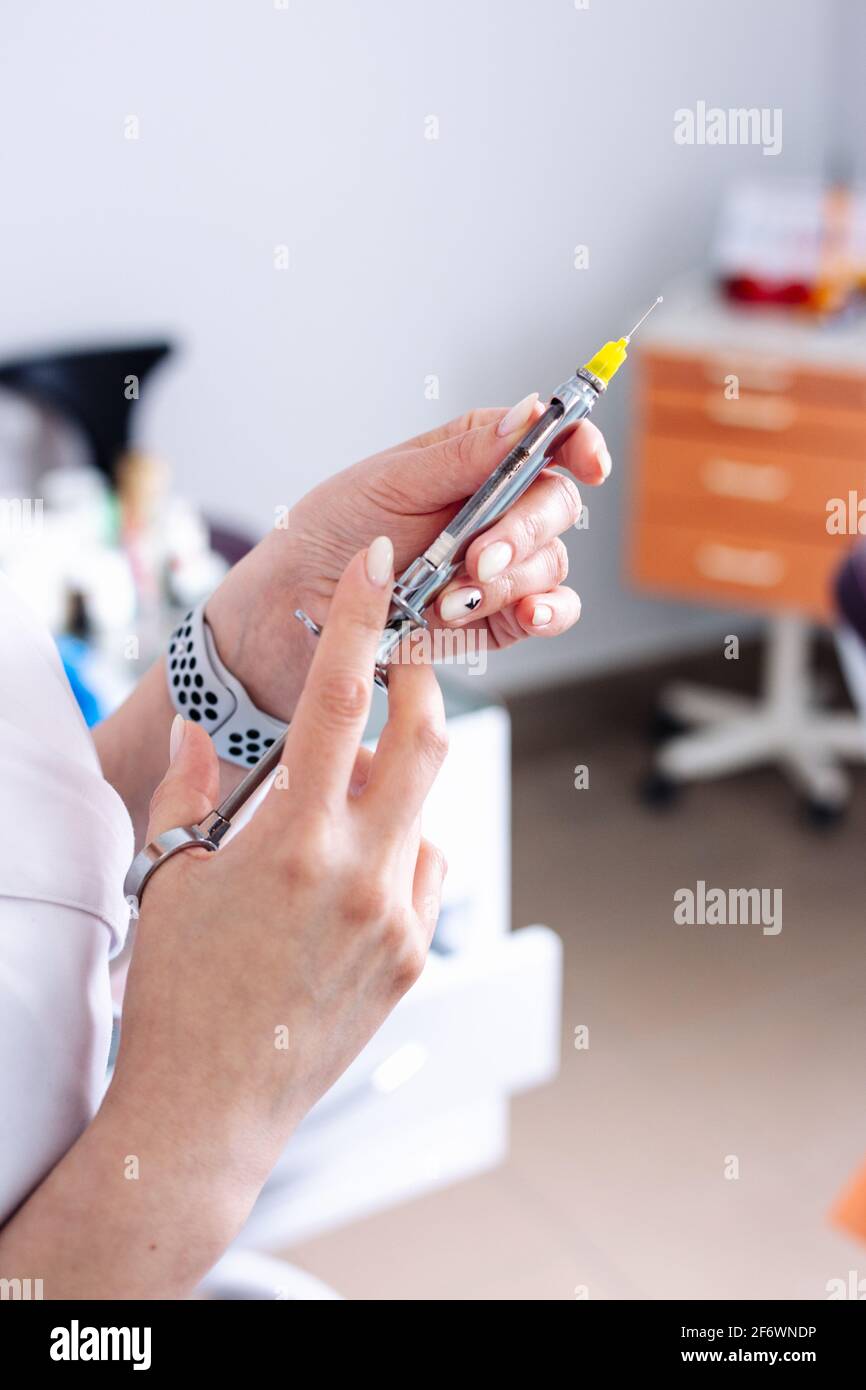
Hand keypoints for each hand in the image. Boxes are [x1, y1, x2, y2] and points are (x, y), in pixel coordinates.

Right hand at [109, 538, 447, 1171]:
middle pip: (428, 742)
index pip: (338, 702)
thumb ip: (191, 791)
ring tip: (335, 802)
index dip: (361, 620)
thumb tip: (208, 729)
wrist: (206, 1112)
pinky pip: (426, 872)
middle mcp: (361, 876)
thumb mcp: (168, 877)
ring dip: (395, 783)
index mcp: (292, 843)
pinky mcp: (414, 957)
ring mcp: (398, 921)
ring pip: (426, 811)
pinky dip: (400, 847)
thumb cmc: (175, 994)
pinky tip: (352, 869)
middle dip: (422, 684)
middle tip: (400, 660)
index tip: (382, 567)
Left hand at [206, 396, 609, 721]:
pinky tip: (525, 614)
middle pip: (556, 505)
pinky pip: (551, 611)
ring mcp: (500, 565)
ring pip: (551, 563)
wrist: (296, 606)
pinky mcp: (497, 617)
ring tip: (450, 598)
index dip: (577, 445)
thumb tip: (529, 414)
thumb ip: (464, 455)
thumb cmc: (331, 531)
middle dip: (524, 531)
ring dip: (510, 580)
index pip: (547, 442)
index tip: (588, 462)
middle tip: (479, 556)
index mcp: (476, 460)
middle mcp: (496, 510)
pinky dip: (548, 612)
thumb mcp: (389, 481)